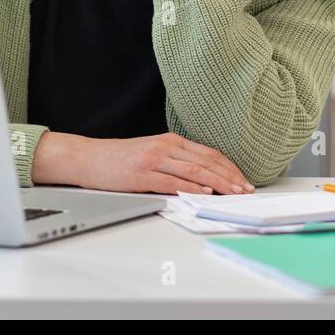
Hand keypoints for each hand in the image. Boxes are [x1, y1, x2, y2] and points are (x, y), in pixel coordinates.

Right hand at [57, 131, 254, 194]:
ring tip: (234, 191)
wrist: (89, 157)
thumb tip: (204, 178)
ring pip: (194, 171)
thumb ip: (176, 160)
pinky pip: (171, 181)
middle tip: (246, 188)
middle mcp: (166, 146)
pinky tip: (204, 193)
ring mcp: (154, 159)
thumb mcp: (153, 152)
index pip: (209, 154)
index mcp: (171, 141)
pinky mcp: (142, 174)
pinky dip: (190, 187)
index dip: (229, 167)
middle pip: (206, 161)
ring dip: (217, 182)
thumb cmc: (120, 159)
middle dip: (230, 176)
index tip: (244, 179)